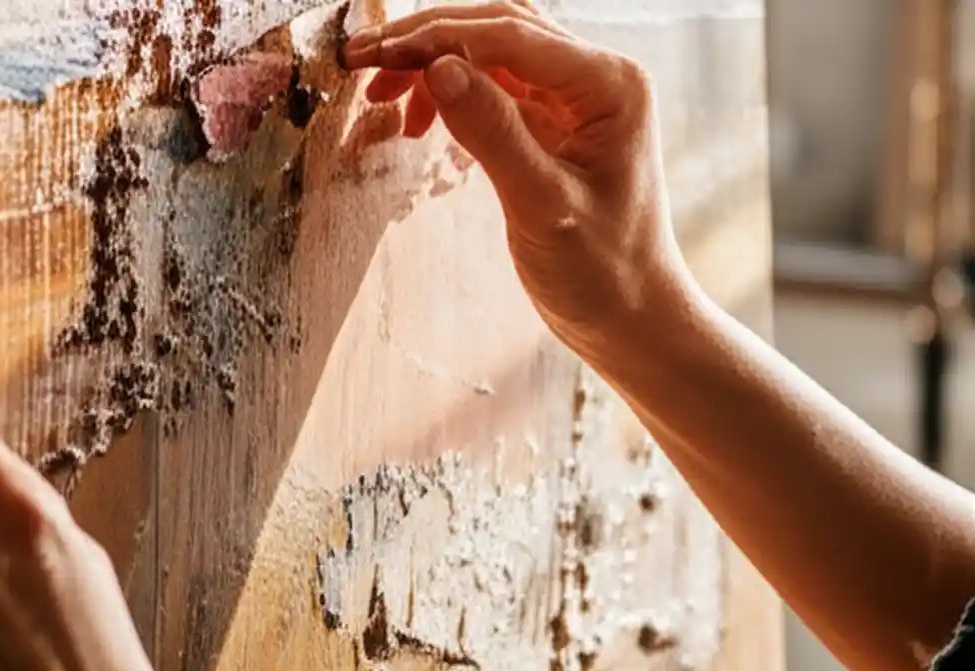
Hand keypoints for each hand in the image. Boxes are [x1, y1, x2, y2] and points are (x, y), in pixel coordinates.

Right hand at [343, 2, 700, 361]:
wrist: (631, 319)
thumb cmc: (604, 272)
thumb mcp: (542, 205)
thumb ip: (493, 133)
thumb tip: (438, 68)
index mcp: (608, 85)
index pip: (510, 34)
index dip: (437, 37)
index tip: (377, 55)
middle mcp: (596, 79)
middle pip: (497, 27)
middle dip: (427, 39)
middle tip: (362, 59)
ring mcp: (575, 100)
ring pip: (491, 52)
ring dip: (433, 63)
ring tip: (381, 93)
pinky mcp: (554, 124)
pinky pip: (494, 87)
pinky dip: (450, 93)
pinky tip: (418, 120)